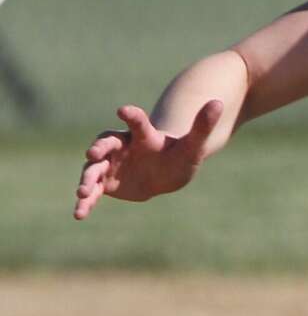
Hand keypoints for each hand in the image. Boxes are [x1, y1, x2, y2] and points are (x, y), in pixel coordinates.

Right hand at [72, 100, 222, 219]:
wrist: (166, 172)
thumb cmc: (179, 155)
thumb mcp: (193, 145)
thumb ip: (202, 125)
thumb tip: (219, 102)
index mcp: (143, 135)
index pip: (137, 123)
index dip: (132, 116)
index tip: (124, 110)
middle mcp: (121, 146)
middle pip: (106, 144)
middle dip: (98, 149)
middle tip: (93, 154)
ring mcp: (111, 164)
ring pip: (94, 169)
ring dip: (87, 179)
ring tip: (82, 192)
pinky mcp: (106, 182)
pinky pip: (94, 191)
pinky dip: (86, 201)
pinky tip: (79, 213)